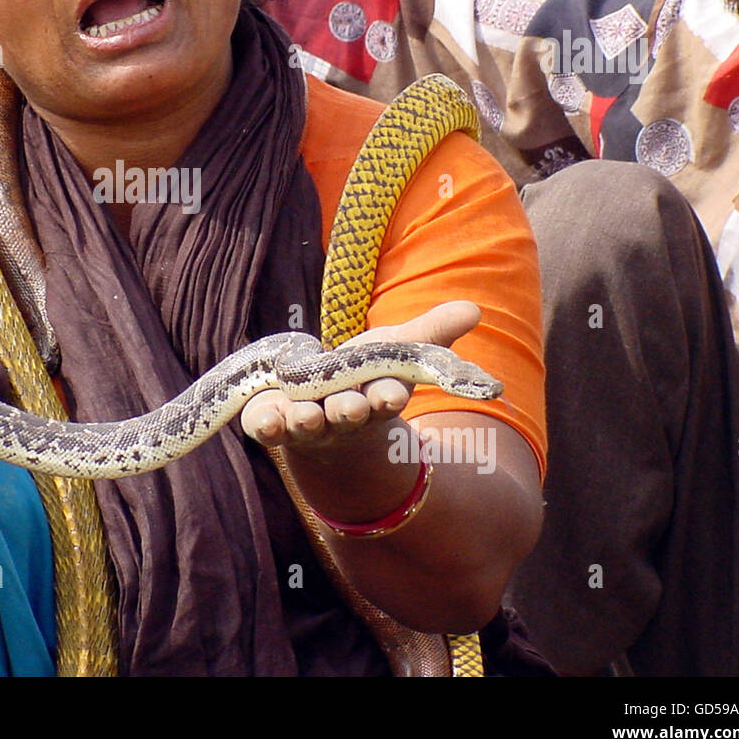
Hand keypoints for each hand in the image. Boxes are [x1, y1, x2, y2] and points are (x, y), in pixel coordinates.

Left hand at [241, 300, 481, 450]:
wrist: (319, 413)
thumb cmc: (363, 378)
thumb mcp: (395, 351)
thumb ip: (431, 332)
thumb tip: (474, 309)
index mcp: (374, 399)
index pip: (385, 398)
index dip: (387, 396)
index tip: (391, 393)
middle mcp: (341, 417)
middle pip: (346, 415)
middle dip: (349, 411)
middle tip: (351, 407)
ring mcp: (305, 424)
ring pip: (306, 426)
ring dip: (306, 421)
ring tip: (306, 415)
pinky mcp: (272, 424)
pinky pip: (267, 428)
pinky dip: (266, 425)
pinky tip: (264, 420)